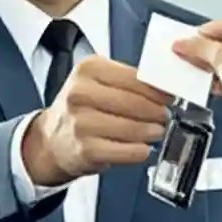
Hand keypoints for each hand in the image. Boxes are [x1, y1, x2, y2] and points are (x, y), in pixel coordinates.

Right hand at [23, 57, 172, 186]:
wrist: (52, 140)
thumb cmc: (80, 109)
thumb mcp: (96, 82)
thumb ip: (127, 81)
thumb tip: (164, 89)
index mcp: (87, 69)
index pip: (134, 78)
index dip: (157, 89)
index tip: (169, 96)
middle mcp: (80, 94)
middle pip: (135, 103)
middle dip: (157, 111)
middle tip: (164, 115)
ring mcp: (81, 123)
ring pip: (133, 128)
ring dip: (152, 131)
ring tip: (157, 131)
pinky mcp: (86, 150)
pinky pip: (126, 151)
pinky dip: (140, 151)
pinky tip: (144, 148)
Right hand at [171, 18, 221, 138]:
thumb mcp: (221, 57)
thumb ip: (198, 49)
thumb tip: (180, 43)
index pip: (216, 27)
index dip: (196, 38)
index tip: (178, 49)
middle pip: (220, 45)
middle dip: (202, 56)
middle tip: (181, 64)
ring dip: (210, 73)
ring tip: (192, 79)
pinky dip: (221, 85)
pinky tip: (210, 91)